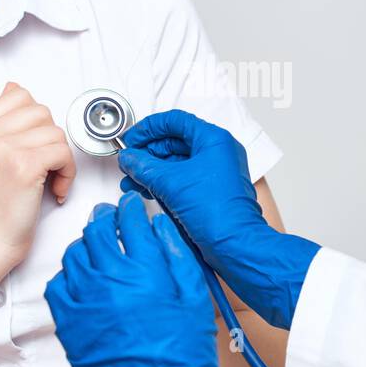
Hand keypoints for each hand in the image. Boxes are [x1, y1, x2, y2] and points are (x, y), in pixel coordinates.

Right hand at [0, 82, 75, 270]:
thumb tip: (14, 87)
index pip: (19, 96)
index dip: (35, 124)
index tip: (33, 148)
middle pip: (41, 112)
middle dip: (50, 139)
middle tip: (44, 166)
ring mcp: (2, 147)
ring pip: (56, 132)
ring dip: (61, 159)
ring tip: (49, 181)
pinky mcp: (23, 166)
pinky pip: (63, 152)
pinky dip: (68, 173)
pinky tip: (55, 190)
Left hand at [44, 191, 220, 366]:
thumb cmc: (184, 356)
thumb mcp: (195, 298)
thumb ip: (177, 255)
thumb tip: (160, 226)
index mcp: (146, 270)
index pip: (131, 221)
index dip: (132, 209)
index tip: (132, 208)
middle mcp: (111, 280)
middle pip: (96, 231)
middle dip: (105, 218)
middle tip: (109, 218)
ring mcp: (85, 302)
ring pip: (74, 255)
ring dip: (86, 245)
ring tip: (96, 248)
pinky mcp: (70, 325)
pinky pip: (58, 287)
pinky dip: (68, 276)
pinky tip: (80, 279)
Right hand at [117, 110, 318, 328]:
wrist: (235, 245)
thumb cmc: (218, 214)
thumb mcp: (171, 184)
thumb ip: (145, 167)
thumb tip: (129, 158)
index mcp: (214, 140)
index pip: (175, 121)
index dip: (148, 128)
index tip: (131, 139)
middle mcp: (217, 153)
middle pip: (175, 141)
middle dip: (148, 153)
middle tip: (129, 162)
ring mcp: (215, 173)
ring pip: (176, 162)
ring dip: (152, 170)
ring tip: (132, 180)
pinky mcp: (210, 192)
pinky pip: (182, 180)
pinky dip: (163, 184)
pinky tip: (145, 191)